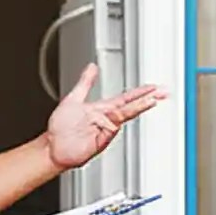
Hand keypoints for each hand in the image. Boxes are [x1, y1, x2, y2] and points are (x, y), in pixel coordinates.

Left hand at [46, 63, 167, 169]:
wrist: (52, 147)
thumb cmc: (61, 129)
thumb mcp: (73, 99)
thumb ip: (85, 83)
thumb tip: (92, 67)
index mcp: (102, 109)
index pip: (126, 99)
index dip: (140, 93)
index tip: (154, 87)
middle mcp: (106, 119)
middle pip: (131, 107)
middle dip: (147, 99)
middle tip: (163, 93)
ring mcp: (104, 130)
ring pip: (124, 116)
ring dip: (138, 107)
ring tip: (151, 99)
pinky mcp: (100, 141)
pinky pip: (112, 129)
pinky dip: (118, 121)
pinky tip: (125, 114)